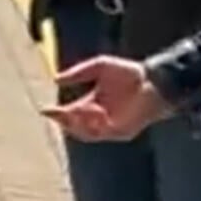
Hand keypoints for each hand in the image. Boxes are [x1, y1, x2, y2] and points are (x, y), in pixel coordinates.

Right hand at [42, 56, 171, 141]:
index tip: (45, 109)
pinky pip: (102, 134)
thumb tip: (55, 79)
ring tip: (75, 110)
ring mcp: (110, 127)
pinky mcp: (122, 132)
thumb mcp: (99, 66)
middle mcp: (98, 118)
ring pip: (85, 133)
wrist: (154, 81)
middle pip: (73, 126)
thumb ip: (78, 72)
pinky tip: (93, 112)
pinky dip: (94, 126)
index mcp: (90, 104)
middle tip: (58, 113)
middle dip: (64, 121)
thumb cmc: (129, 72)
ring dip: (77, 124)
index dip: (56, 113)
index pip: (68, 113)